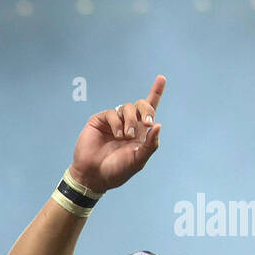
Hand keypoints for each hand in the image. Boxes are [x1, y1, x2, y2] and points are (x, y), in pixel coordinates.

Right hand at [68, 75, 164, 193]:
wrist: (93, 176)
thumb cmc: (116, 171)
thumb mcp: (138, 161)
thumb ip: (150, 145)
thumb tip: (158, 125)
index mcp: (139, 132)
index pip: (149, 109)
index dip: (155, 93)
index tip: (161, 78)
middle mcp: (127, 124)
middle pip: (141, 105)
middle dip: (146, 110)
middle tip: (147, 123)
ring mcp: (113, 122)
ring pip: (127, 108)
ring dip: (130, 121)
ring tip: (125, 137)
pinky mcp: (99, 121)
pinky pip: (112, 113)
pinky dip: (117, 123)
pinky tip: (117, 135)